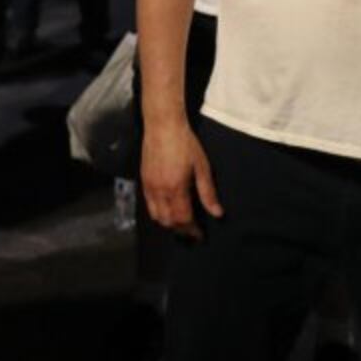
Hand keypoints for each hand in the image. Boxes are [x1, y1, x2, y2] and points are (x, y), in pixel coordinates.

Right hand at [141, 118, 221, 240]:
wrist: (163, 125)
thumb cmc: (185, 143)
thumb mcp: (202, 167)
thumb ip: (208, 192)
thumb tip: (217, 213)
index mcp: (176, 188)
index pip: (183, 219)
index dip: (192, 230)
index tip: (200, 235)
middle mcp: (160, 190)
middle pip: (168, 221)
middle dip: (180, 229)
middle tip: (192, 230)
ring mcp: (149, 186)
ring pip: (156, 216)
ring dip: (168, 223)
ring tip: (180, 221)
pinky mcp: (143, 180)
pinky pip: (149, 205)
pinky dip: (158, 212)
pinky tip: (168, 208)